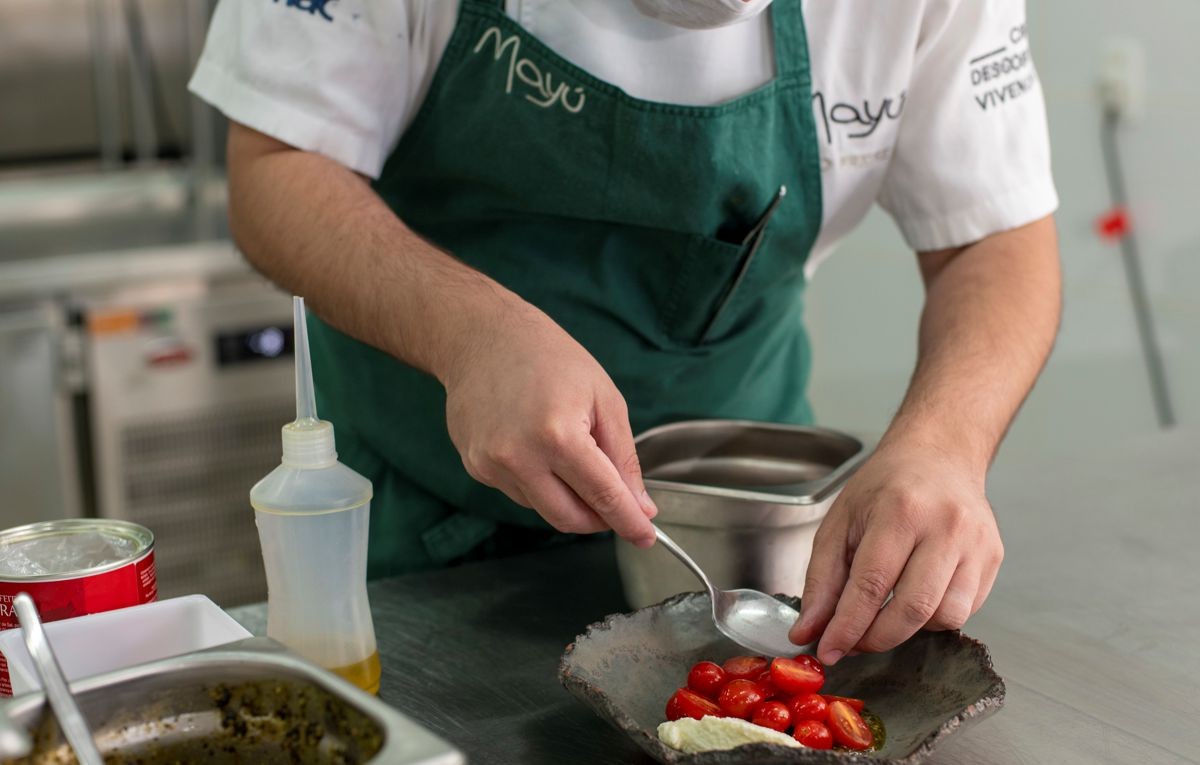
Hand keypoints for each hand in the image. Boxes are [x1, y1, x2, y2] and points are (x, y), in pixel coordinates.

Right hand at [440, 297, 657, 546]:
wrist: (482, 337)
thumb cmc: (549, 358)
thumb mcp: (604, 398)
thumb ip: (623, 458)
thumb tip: (639, 505)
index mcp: (558, 436)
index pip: (603, 497)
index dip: (629, 522)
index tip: (646, 536)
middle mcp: (519, 458)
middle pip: (570, 518)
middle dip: (599, 519)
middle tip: (616, 503)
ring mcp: (491, 466)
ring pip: (544, 509)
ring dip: (568, 498)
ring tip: (569, 451)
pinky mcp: (475, 467)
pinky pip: (520, 493)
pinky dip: (540, 483)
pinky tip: (538, 447)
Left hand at [788, 440, 1002, 663]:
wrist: (939, 456)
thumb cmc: (886, 486)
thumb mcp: (840, 522)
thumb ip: (822, 579)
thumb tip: (808, 631)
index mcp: (900, 511)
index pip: (871, 585)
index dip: (848, 627)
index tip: (828, 651)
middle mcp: (945, 527)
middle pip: (912, 609)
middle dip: (876, 638)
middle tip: (852, 643)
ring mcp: (976, 544)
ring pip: (944, 617)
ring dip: (908, 630)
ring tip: (885, 613)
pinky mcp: (993, 558)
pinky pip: (965, 610)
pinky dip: (934, 617)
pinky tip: (915, 596)